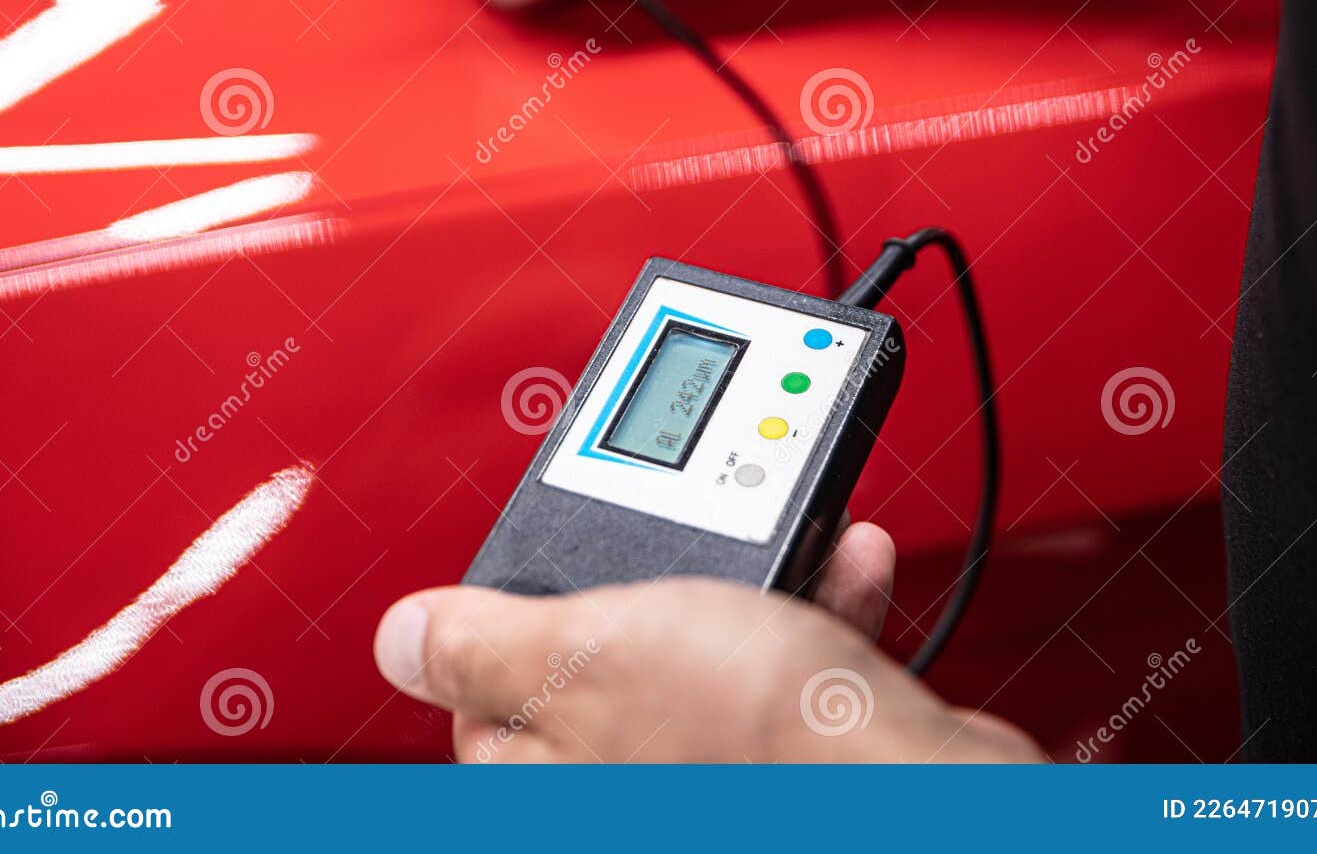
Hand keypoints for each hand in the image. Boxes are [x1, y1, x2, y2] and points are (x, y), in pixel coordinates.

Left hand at [373, 520, 1041, 761]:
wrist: (915, 780)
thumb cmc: (749, 730)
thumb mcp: (581, 646)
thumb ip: (478, 641)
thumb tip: (401, 637)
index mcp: (543, 784)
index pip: (483, 701)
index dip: (516, 616)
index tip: (562, 566)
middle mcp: (625, 790)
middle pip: (602, 666)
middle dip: (656, 578)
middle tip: (678, 530)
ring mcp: (711, 775)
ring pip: (706, 655)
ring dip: (749, 578)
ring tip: (776, 527)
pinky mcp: (792, 761)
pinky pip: (785, 672)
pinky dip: (810, 611)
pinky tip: (834, 561)